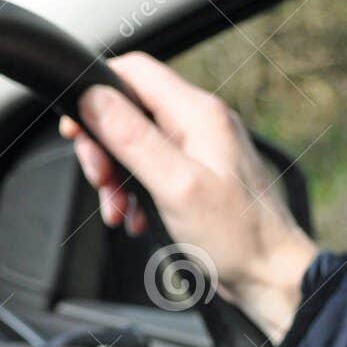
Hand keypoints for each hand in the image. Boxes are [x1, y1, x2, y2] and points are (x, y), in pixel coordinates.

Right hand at [59, 52, 318, 341]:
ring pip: (135, 144)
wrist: (270, 275)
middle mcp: (199, 123)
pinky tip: (134, 217)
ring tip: (117, 209)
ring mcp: (197, 149)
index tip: (77, 127)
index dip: (96, 91)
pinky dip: (132, 192)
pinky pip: (149, 170)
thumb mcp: (176, 185)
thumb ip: (134, 138)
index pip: (134, 71)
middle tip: (100, 180)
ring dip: (115, 176)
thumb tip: (94, 99)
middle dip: (104, 146)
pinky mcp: (194, 176)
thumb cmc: (238, 236)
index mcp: (198, 113)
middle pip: (129, 110)